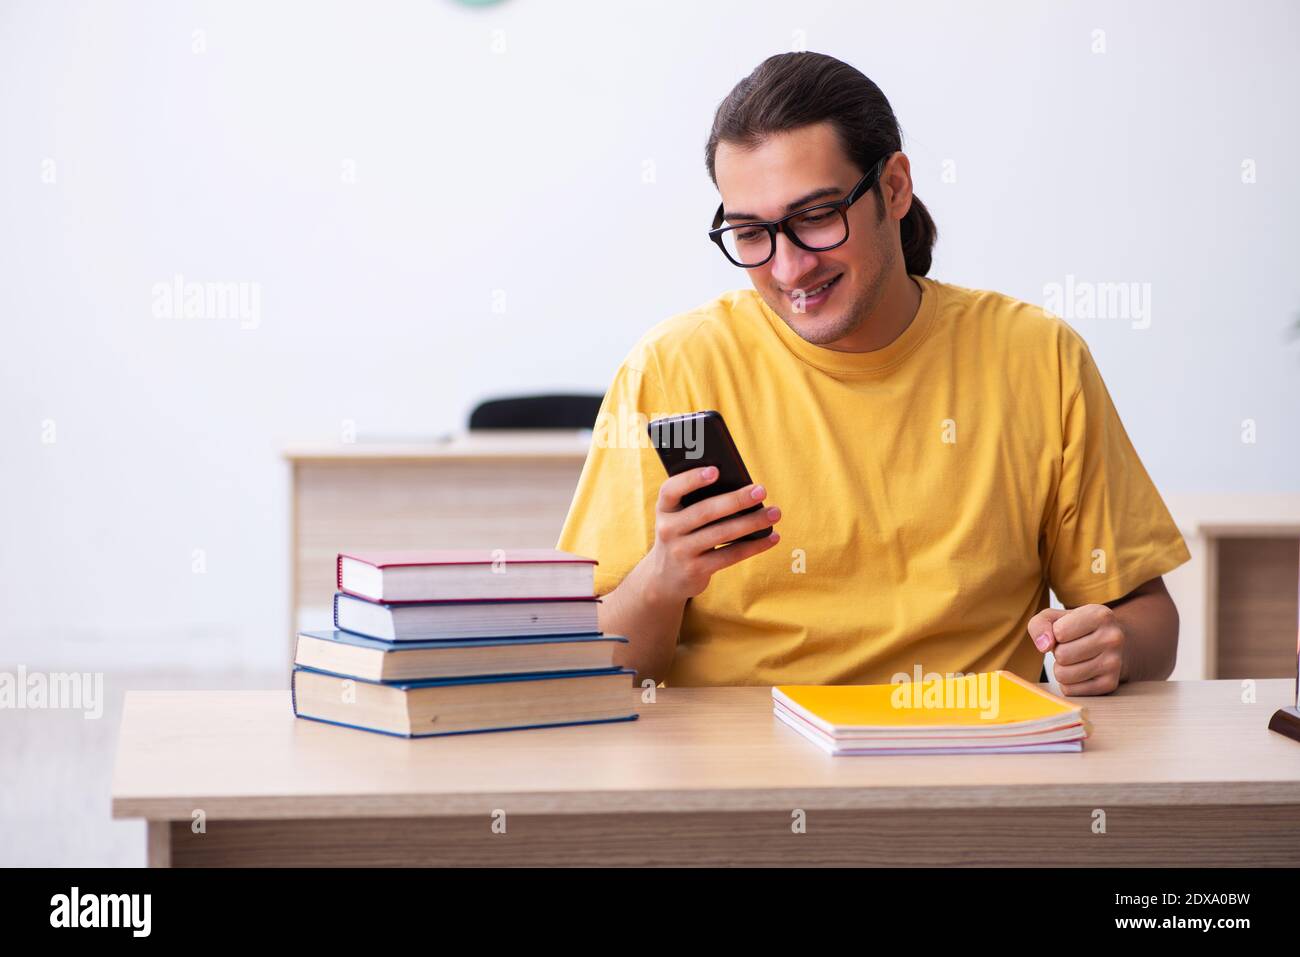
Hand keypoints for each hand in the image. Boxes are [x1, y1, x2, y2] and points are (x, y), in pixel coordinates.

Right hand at [644, 466, 780, 602]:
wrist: (664, 578)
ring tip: (774, 513)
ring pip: (722, 533)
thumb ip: (698, 502)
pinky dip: (754, 546)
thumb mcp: (679, 518)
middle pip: (705, 511)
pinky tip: (771, 537)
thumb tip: (743, 490)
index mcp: (664, 509)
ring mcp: (681, 551)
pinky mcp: (696, 570)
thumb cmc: (681, 536)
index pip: (671, 490)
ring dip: (752, 522)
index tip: (716, 470)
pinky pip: (730, 555)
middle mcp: (668, 529)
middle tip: (761, 491)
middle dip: (736, 500)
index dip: (692, 479)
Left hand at [1027, 604, 1126, 695]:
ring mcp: (1114, 663)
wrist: (1109, 645)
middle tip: (1071, 647)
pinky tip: (1080, 671)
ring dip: (1061, 668)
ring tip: (1075, 659)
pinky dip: (1068, 683)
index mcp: (1101, 615)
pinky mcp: (1109, 684)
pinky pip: (1069, 690)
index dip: (1056, 633)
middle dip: (1058, 652)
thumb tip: (1043, 646)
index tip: (1068, 631)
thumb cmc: (1077, 629)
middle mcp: (1113, 638)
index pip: (1059, 632)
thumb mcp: (1056, 617)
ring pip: (1064, 675)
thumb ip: (1040, 624)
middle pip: (1062, 655)